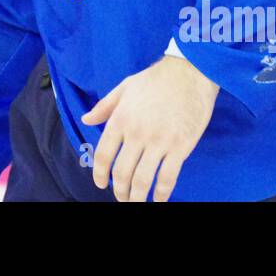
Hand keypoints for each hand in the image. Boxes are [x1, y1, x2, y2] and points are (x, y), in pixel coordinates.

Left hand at [81, 55, 218, 202]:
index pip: (104, 154)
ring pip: (143, 180)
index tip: (101, 184)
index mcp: (121, 118)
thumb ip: (104, 106)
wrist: (189, 72)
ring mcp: (159, 141)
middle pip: (122, 172)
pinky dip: (162, 193)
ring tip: (136, 203)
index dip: (100, 174)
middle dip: (120, 191)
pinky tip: (159, 199)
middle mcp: (137, 133)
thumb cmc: (155, 79)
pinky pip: (168, 177)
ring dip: (138, 197)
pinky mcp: (180, 146)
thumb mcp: (124, 88)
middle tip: (122, 199)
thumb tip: (85, 120)